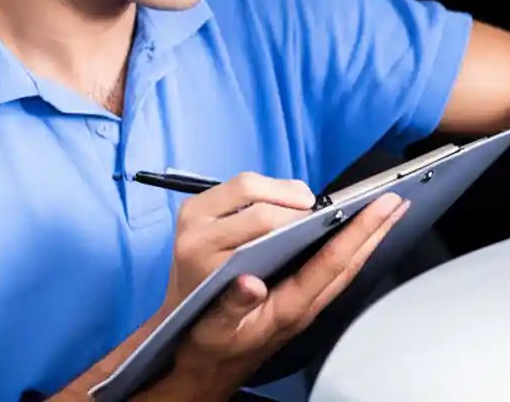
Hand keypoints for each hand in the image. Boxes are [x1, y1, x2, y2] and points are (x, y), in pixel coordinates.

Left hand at [163, 172, 317, 310]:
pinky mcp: (196, 204)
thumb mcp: (225, 327)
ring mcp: (192, 211)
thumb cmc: (210, 322)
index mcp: (201, 254)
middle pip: (251, 189)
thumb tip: (254, 286)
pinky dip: (268, 191)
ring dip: (282, 190)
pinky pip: (240, 185)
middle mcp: (192, 226)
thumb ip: (240, 305)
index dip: (297, 214)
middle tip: (320, 213)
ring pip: (247, 182)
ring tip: (307, 207)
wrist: (179, 315)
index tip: (330, 218)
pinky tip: (286, 207)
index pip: (259, 219)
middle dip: (292, 196)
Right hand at [174, 192, 408, 385]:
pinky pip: (334, 272)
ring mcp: (306, 304)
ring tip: (386, 213)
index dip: (358, 231)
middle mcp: (304, 305)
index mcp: (288, 307)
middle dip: (375, 231)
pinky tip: (354, 236)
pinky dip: (350, 250)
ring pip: (346, 268)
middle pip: (350, 262)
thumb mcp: (211, 328)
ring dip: (368, 239)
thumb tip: (250, 284)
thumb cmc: (206, 346)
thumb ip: (230, 307)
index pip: (332, 262)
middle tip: (399, 202)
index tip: (381, 205)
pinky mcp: (300, 302)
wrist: (205, 371)